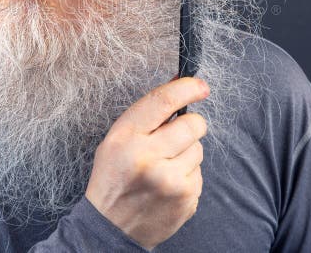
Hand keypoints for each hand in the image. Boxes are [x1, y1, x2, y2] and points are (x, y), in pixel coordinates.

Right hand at [85, 77, 209, 249]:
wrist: (110, 227)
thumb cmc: (114, 176)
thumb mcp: (117, 140)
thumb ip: (147, 114)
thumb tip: (181, 83)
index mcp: (126, 137)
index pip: (163, 101)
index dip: (187, 88)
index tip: (200, 86)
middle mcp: (148, 158)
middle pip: (192, 125)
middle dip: (191, 125)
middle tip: (180, 134)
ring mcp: (169, 181)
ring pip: (198, 149)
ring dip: (187, 153)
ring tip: (165, 166)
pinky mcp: (185, 199)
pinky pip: (199, 173)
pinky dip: (188, 175)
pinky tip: (168, 185)